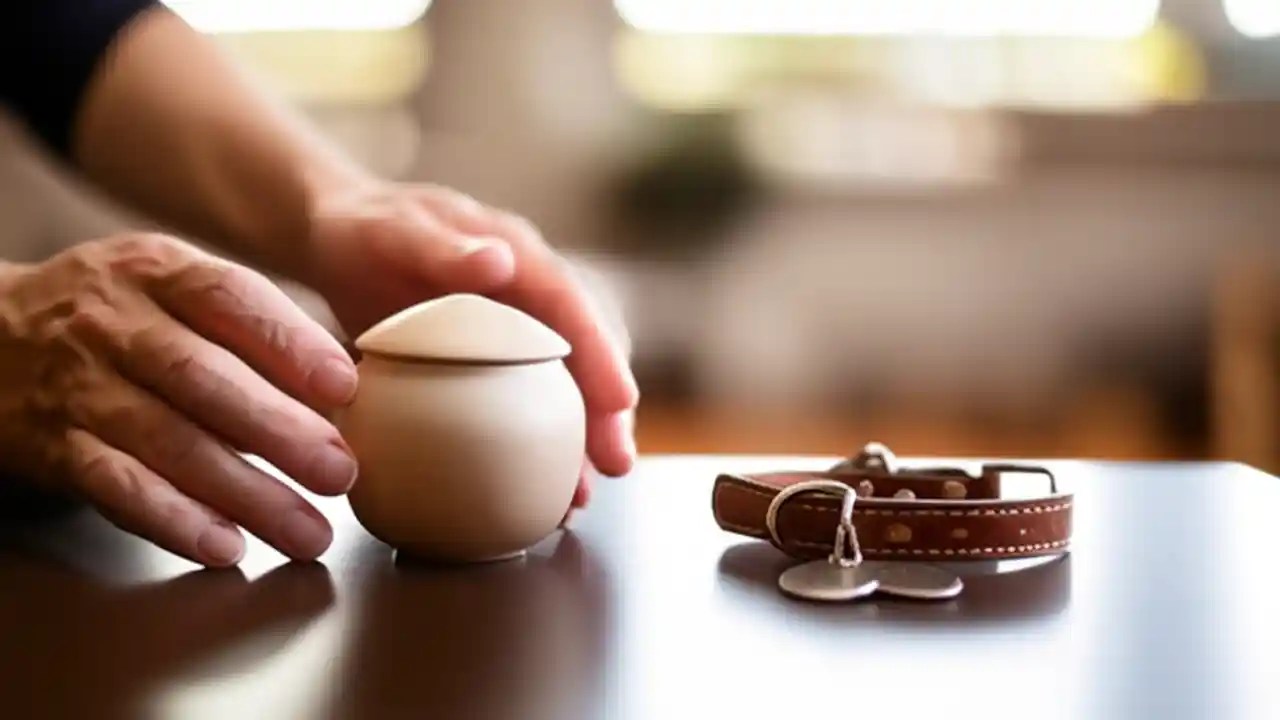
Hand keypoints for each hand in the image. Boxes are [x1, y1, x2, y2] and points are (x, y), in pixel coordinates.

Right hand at [0, 234, 359, 565]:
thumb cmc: (117, 318)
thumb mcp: (172, 290)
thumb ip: (249, 326)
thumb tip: (347, 388)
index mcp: (157, 271)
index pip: (229, 297)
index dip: (289, 342)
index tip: (346, 385)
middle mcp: (114, 323)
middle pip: (201, 377)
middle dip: (278, 430)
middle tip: (342, 473)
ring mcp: (78, 385)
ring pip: (167, 441)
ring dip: (244, 493)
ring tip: (306, 531)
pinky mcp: (52, 446)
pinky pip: (114, 486)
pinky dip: (172, 519)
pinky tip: (225, 545)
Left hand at [304, 182, 639, 509]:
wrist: (338, 239)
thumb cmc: (365, 230)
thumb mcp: (395, 232)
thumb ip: (445, 247)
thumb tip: (502, 261)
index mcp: (518, 258)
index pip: (572, 305)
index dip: (601, 352)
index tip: (620, 400)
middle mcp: (528, 297)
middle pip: (584, 355)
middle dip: (606, 411)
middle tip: (617, 464)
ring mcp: (512, 333)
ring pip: (561, 387)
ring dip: (576, 441)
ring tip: (581, 497)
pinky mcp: (489, 365)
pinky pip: (522, 405)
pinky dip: (532, 447)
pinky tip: (530, 492)